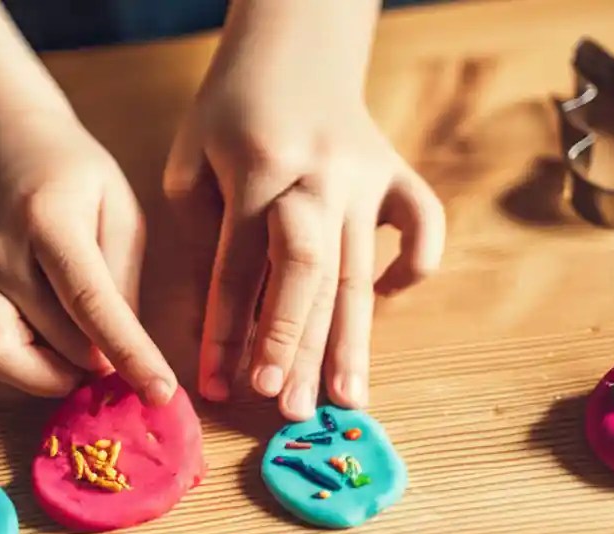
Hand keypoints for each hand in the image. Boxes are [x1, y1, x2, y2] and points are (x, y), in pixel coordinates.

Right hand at [0, 111, 176, 402]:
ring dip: (37, 374)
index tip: (160, 393)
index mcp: (49, 221)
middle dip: (91, 363)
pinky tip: (14, 342)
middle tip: (109, 354)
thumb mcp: (115, 203)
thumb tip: (120, 352)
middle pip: (51, 340)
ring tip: (62, 353)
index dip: (129, 353)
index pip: (91, 303)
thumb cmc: (65, 171)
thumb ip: (122, 275)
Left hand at [164, 46, 443, 419]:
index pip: (239, 271)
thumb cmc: (228, 111)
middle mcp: (318, 178)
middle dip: (296, 347)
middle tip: (287, 408)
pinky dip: (411, 268)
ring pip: (360, 270)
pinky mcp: (397, 172)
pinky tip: (385, 305)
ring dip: (352, 341)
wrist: (294, 44)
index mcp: (257, 171)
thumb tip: (225, 315)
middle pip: (308, 277)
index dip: (226, 333)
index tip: (218, 387)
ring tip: (347, 401)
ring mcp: (366, 176)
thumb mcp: (191, 159)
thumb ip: (203, 232)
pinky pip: (421, 226)